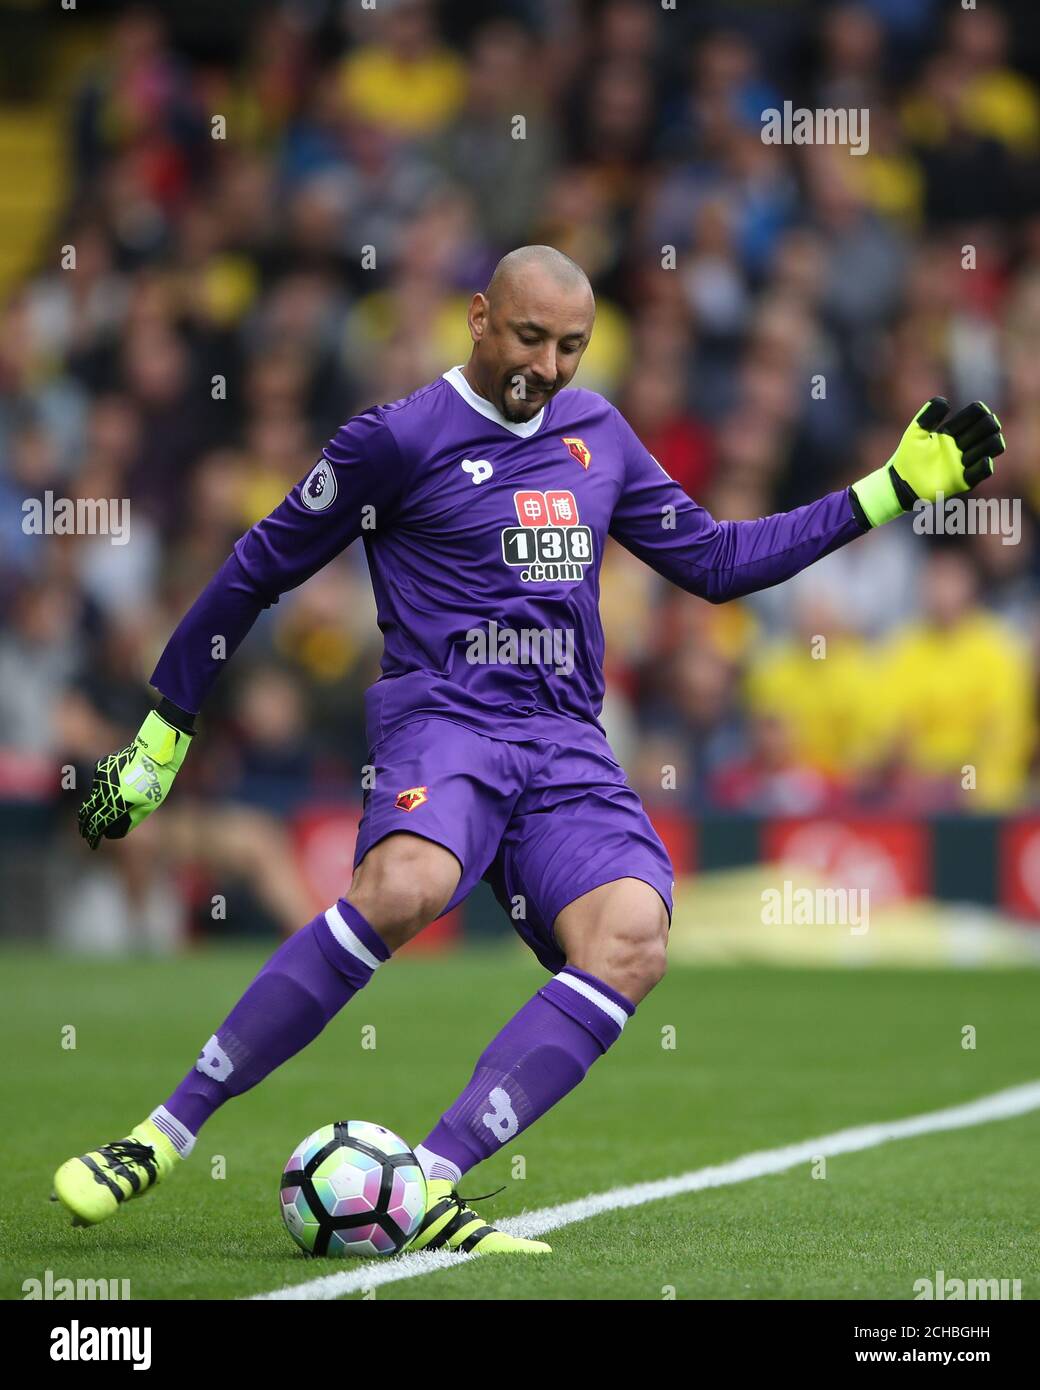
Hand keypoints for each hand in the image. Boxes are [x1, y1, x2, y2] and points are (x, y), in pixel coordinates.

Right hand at [77, 710, 192, 848]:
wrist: (153, 753)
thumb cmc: (155, 781)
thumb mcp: (148, 805)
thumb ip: (131, 819)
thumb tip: (113, 831)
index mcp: (117, 803)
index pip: (99, 824)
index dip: (94, 835)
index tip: (92, 843)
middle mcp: (105, 791)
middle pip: (87, 812)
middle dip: (85, 825)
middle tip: (85, 833)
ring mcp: (101, 778)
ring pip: (93, 796)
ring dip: (97, 804)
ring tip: (109, 805)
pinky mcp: (100, 767)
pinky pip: (100, 782)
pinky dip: (105, 787)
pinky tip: (119, 782)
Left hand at [851, 398, 1005, 527]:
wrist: (900, 483)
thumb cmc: (907, 457)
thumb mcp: (915, 433)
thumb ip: (928, 416)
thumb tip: (945, 401)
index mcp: (951, 432)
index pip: (974, 415)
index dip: (979, 411)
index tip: (977, 410)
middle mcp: (961, 445)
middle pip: (987, 429)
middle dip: (988, 425)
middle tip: (981, 428)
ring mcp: (964, 463)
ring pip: (990, 447)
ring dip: (990, 443)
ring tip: (983, 442)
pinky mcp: (963, 480)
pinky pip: (982, 472)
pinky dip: (985, 466)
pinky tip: (983, 460)